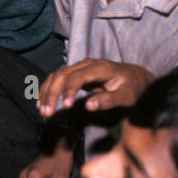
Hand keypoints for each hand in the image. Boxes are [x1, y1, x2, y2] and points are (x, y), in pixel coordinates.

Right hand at [37, 58, 153, 116]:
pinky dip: (48, 89)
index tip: (65, 107)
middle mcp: (88, 64)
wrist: (136, 77)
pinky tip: (42, 102)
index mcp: (101, 68)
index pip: (78, 76)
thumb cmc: (133, 88)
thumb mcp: (127, 96)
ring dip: (46, 92)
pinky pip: (57, 78)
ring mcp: (80, 67)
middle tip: (46, 113)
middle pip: (62, 74)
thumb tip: (88, 106)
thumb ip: (109, 100)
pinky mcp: (76, 73)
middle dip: (52, 93)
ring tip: (42, 110)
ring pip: (57, 75)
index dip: (69, 90)